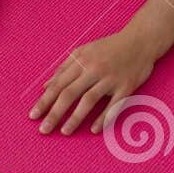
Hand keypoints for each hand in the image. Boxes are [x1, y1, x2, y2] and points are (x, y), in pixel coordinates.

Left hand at [30, 27, 157, 134]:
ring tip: (64, 132)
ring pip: (89, 100)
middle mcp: (94, 69)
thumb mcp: (84, 51)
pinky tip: (93, 129)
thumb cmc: (109, 47)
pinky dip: (103, 118)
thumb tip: (45, 86)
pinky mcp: (126, 86)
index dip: (44, 101)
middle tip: (43, 130)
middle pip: (70, 93)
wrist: (140, 40)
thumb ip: (64, 68)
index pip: (58, 84)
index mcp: (81, 61)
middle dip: (55, 113)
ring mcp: (110, 79)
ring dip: (75, 118)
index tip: (33, 116)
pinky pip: (113, 105)